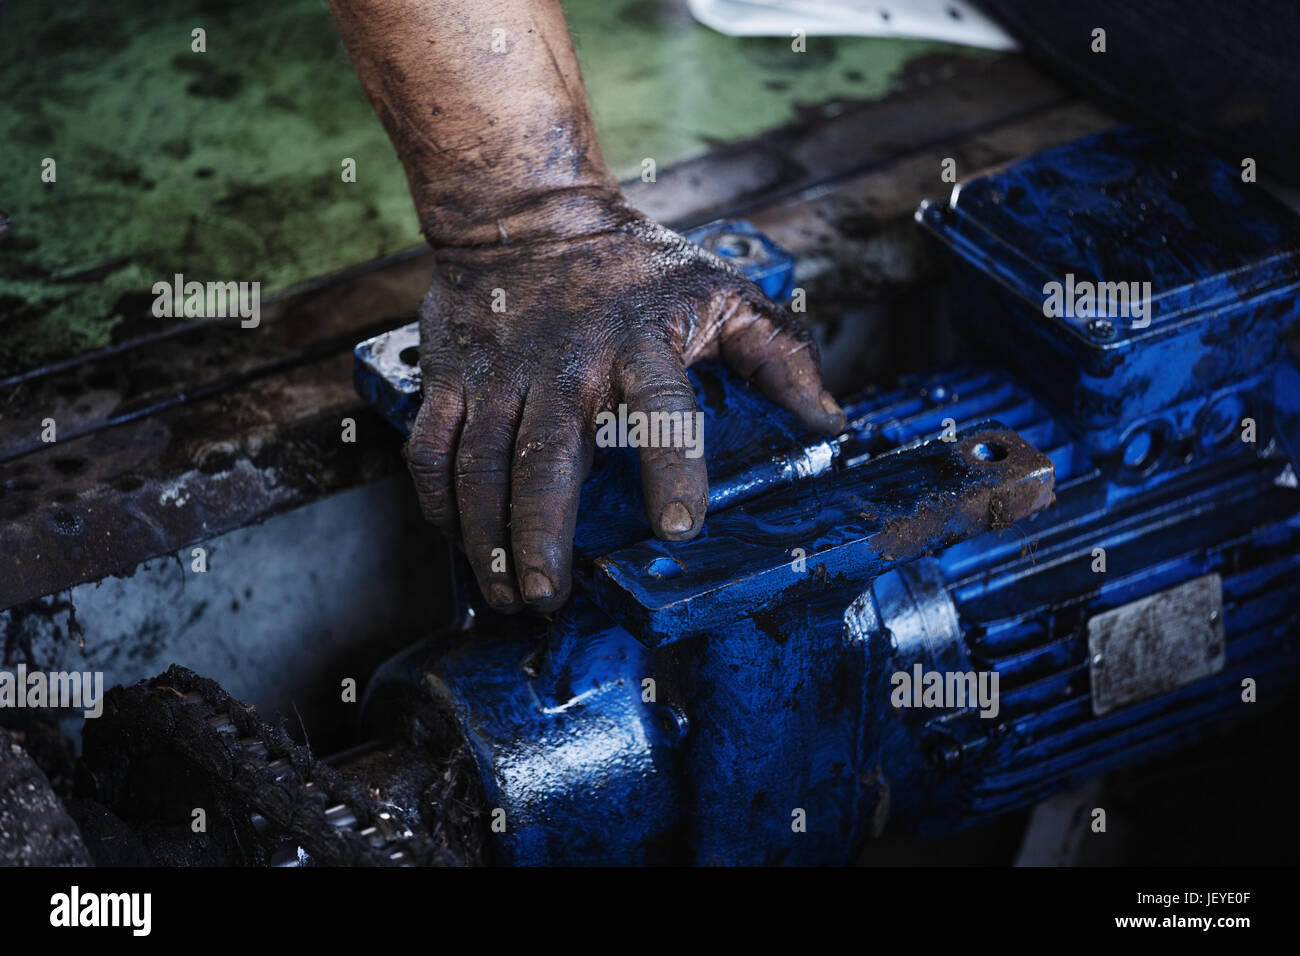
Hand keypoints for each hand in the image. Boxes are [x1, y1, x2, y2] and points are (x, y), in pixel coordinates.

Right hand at [406, 196, 843, 612]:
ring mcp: (502, 373)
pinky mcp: (452, 377)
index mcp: (641, 345)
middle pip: (551, 458)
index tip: (677, 529)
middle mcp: (567, 364)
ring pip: (485, 464)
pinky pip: (434, 447)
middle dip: (544, 534)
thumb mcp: (721, 292)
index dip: (672, 467)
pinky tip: (457, 541)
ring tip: (507, 591)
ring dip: (489, 536)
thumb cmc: (633, 265)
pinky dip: (439, 502)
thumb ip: (778, 356)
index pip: (662, 408)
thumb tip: (831, 423)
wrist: (528, 212)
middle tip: (550, 595)